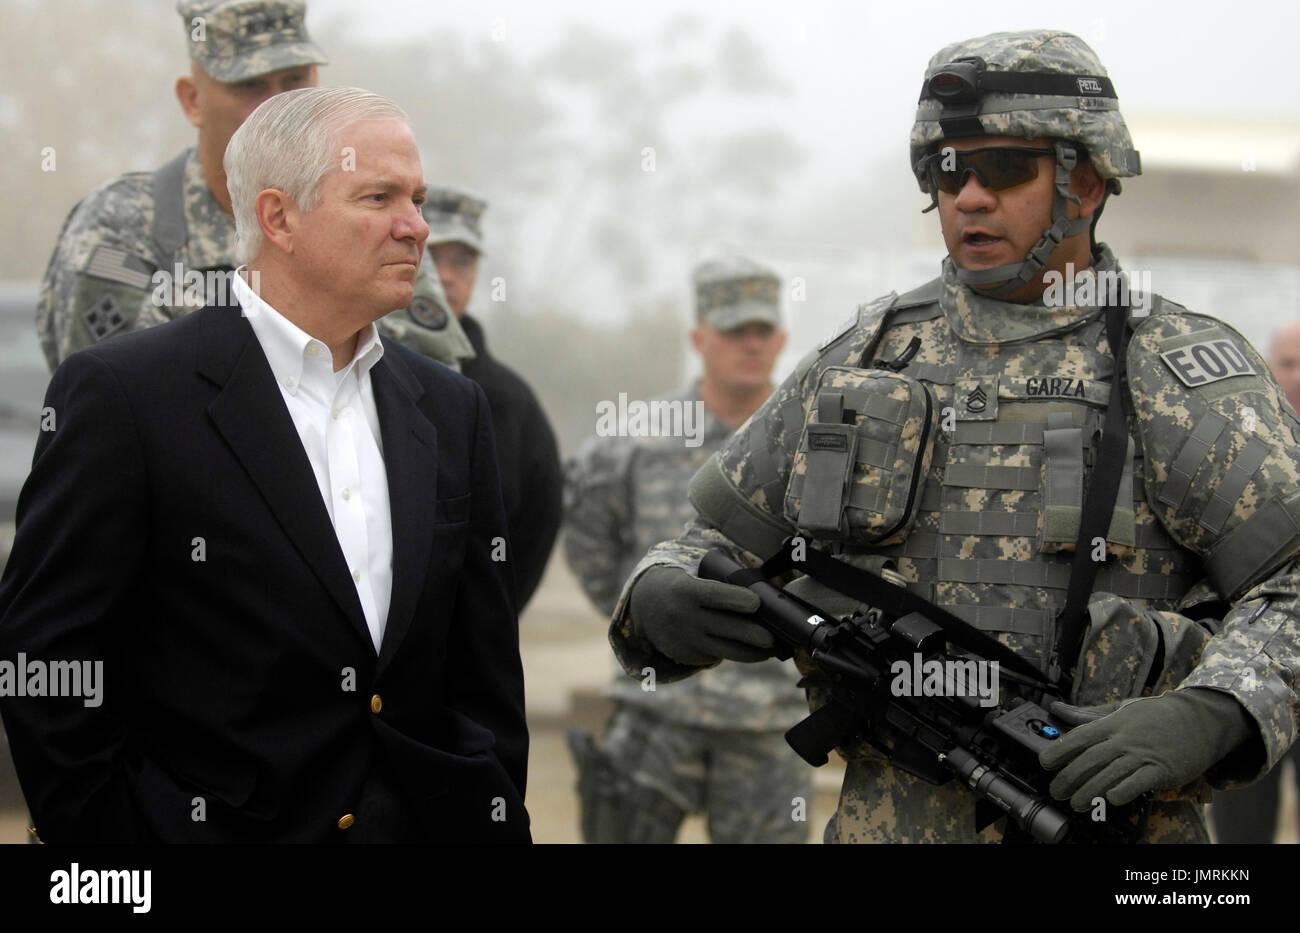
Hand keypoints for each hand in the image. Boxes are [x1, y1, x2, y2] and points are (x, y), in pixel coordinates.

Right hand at [629, 565, 773, 665]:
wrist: (646, 605)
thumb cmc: (685, 586)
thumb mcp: (695, 578)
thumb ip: (723, 587)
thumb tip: (765, 601)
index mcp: (687, 590)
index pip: (716, 596)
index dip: (738, 600)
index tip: (757, 603)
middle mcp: (684, 617)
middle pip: (728, 628)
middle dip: (755, 635)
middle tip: (773, 638)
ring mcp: (685, 639)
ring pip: (727, 650)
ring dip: (752, 653)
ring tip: (770, 650)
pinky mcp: (686, 656)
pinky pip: (715, 656)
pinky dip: (732, 653)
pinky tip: (745, 649)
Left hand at [1039, 688, 1252, 810]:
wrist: (1199, 718)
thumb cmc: (1156, 715)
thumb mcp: (1121, 709)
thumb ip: (1088, 714)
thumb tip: (1057, 710)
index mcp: (1113, 724)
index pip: (1080, 737)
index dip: (1059, 751)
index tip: (1045, 763)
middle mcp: (1125, 739)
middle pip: (1090, 759)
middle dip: (1069, 777)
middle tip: (1056, 791)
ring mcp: (1144, 754)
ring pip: (1110, 774)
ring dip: (1090, 791)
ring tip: (1075, 803)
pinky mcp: (1162, 770)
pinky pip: (1139, 783)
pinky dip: (1123, 790)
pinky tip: (1110, 799)